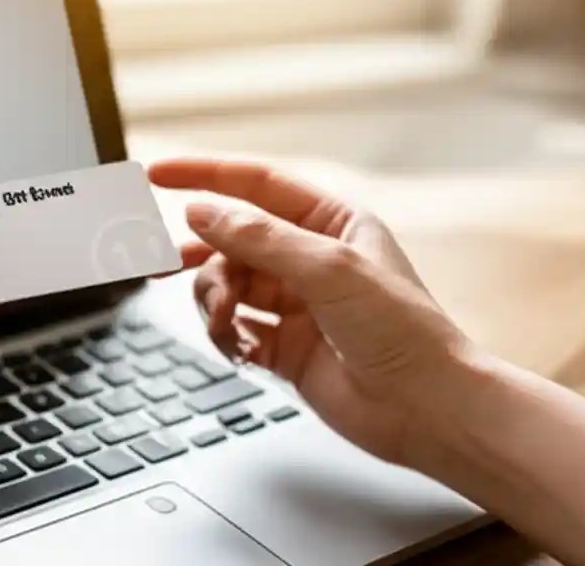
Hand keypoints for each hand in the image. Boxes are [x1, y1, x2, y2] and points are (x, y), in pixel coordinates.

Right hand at [149, 158, 474, 466]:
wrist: (426, 411)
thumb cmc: (404, 333)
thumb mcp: (328, 269)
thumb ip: (257, 237)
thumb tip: (202, 210)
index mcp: (331, 221)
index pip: (256, 183)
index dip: (204, 174)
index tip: (157, 172)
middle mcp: (310, 258)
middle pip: (232, 238)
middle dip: (198, 250)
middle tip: (159, 258)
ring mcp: (295, 303)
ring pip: (226, 284)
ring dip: (215, 299)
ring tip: (225, 318)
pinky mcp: (283, 347)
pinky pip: (233, 329)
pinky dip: (227, 336)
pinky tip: (244, 349)